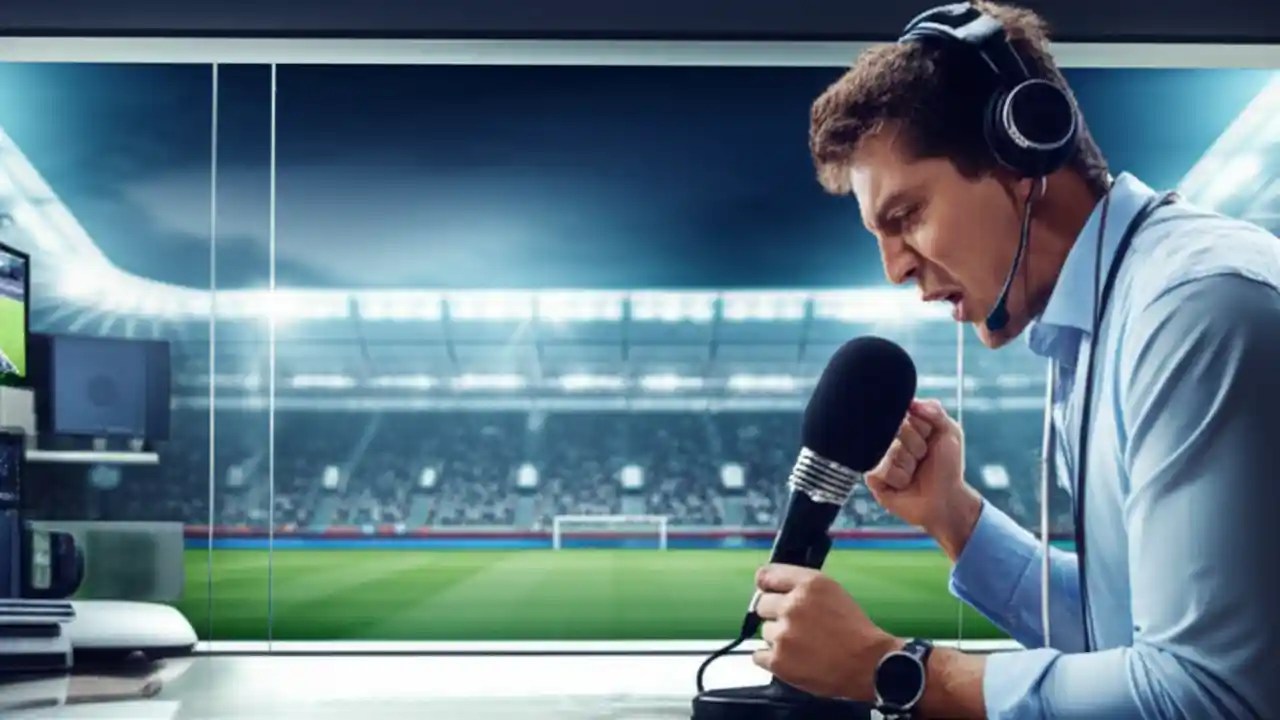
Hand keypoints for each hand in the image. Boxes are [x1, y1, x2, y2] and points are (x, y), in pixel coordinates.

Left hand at [751, 563, 900, 700]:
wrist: (870, 664)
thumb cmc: (855, 631)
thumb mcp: (833, 591)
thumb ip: (801, 584)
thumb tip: (768, 582)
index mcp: (808, 585)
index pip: (767, 576)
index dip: (766, 585)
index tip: (766, 590)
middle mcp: (792, 606)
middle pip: (762, 605)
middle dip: (776, 614)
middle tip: (797, 626)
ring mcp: (783, 634)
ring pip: (765, 632)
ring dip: (778, 638)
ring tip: (803, 645)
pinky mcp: (779, 661)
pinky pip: (759, 656)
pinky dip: (772, 659)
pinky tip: (793, 659)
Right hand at [865, 399, 981, 557]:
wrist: (946, 500)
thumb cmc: (947, 468)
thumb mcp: (950, 433)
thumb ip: (935, 411)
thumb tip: (912, 402)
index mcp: (904, 424)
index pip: (904, 410)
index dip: (922, 426)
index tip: (930, 437)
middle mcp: (888, 438)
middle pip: (897, 429)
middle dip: (918, 445)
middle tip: (923, 457)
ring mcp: (878, 457)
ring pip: (891, 451)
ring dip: (909, 464)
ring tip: (913, 473)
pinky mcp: (873, 477)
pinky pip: (882, 470)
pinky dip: (899, 478)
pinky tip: (903, 484)